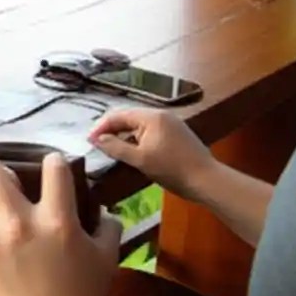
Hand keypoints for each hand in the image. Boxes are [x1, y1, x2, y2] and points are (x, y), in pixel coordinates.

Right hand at [87, 108, 219, 202]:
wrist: (207, 180)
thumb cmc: (172, 169)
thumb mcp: (139, 160)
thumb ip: (115, 147)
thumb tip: (96, 139)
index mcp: (151, 116)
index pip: (118, 115)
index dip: (101, 127)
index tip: (88, 141)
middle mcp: (161, 114)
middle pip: (128, 117)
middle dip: (111, 130)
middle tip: (97, 145)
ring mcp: (171, 123)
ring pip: (139, 125)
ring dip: (124, 135)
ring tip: (112, 149)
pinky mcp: (176, 133)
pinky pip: (150, 131)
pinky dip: (137, 138)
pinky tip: (134, 151)